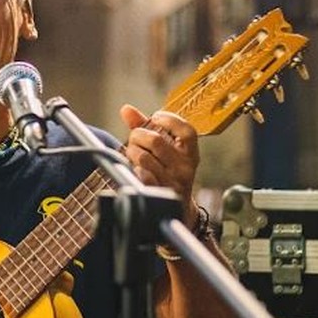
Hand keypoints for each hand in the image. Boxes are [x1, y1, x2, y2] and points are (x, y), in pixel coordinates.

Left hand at [119, 104, 199, 227]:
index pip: (187, 130)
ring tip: (134, 156)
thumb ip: (146, 127)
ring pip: (143, 157)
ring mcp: (173, 181)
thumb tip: (126, 109)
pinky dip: (134, 169)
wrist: (178, 208)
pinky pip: (141, 175)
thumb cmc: (168, 171)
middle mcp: (185, 167)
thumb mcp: (165, 149)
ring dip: (131, 153)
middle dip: (137, 136)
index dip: (169, 119)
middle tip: (135, 140)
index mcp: (190, 153)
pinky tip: (136, 170)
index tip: (155, 117)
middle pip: (155, 140)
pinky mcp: (160, 193)